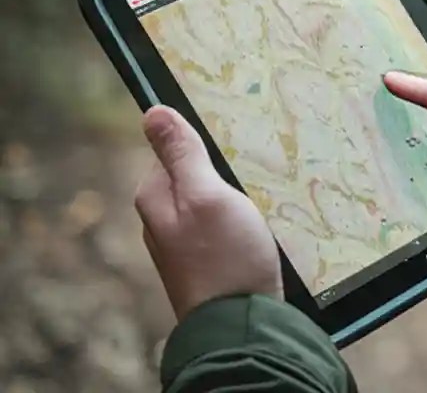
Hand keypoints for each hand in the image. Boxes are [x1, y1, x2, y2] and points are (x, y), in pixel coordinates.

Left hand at [136, 106, 282, 320]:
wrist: (242, 326)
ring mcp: (185, 244)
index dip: (205, 141)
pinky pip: (223, 226)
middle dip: (224, 170)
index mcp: (155, 197)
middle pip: (195, 175)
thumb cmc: (225, 257)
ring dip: (237, 196)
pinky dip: (242, 220)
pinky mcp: (208, 262)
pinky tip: (260, 226)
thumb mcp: (206, 195)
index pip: (174, 148)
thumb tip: (152, 111)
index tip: (237, 143)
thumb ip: (183, 154)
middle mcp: (163, 220)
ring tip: (264, 198)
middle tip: (256, 171)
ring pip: (212, 201)